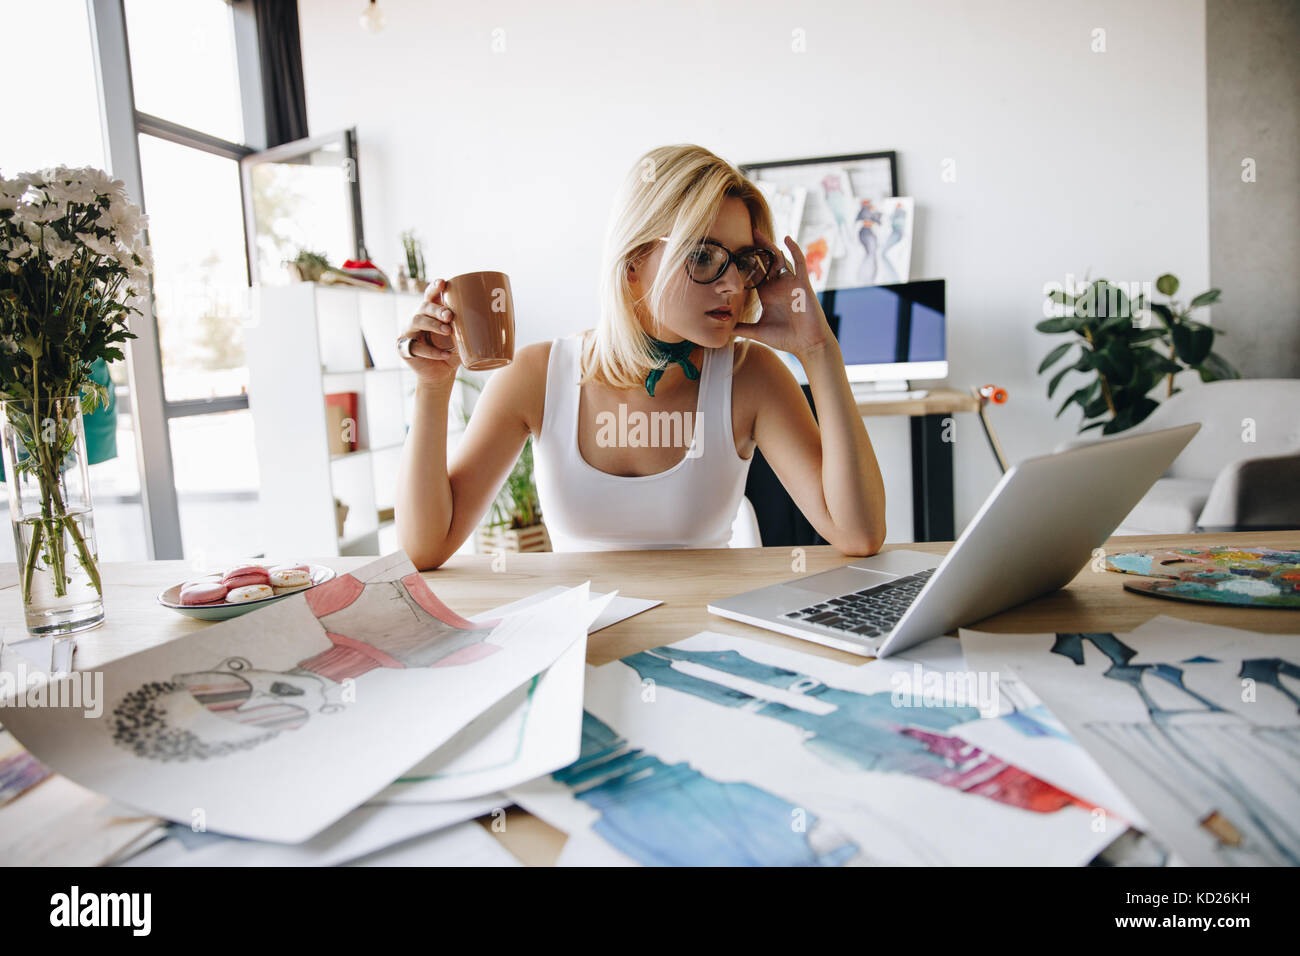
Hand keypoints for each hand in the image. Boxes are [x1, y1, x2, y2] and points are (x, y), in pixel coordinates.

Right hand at [400, 278, 461, 386]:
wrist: (441, 374)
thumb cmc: (452, 351)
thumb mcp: (462, 339)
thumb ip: (471, 328)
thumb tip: (499, 320)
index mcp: (430, 313)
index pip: (430, 295)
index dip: (435, 288)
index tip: (443, 282)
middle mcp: (417, 318)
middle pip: (423, 306)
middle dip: (436, 309)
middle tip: (450, 315)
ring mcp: (408, 332)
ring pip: (416, 321)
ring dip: (433, 324)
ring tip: (448, 331)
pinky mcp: (404, 348)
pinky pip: (416, 347)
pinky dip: (432, 352)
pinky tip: (446, 355)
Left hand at [734, 229, 833, 358]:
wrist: (808, 344)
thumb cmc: (786, 339)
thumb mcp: (758, 332)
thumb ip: (741, 328)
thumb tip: (723, 331)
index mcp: (767, 295)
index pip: (754, 275)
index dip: (745, 264)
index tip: (731, 254)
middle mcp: (778, 286)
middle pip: (765, 263)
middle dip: (755, 250)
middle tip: (742, 236)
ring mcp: (790, 283)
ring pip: (778, 259)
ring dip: (769, 246)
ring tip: (757, 233)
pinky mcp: (802, 283)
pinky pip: (799, 262)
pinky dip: (794, 249)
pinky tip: (786, 238)